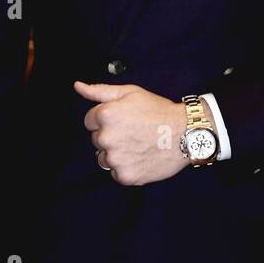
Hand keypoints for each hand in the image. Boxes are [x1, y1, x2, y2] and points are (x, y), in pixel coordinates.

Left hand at [74, 80, 191, 185]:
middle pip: (96, 139)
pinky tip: (141, 157)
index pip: (89, 121)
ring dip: (116, 153)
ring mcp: (115, 159)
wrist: (185, 133)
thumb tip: (78, 86)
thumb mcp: (130, 92)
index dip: (107, 119)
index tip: (123, 120)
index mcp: (105, 115)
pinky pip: (116, 173)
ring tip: (137, 145)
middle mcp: (106, 138)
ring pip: (104, 158)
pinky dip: (126, 168)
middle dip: (111, 135)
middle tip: (133, 131)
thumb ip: (100, 91)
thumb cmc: (158, 111)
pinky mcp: (125, 176)